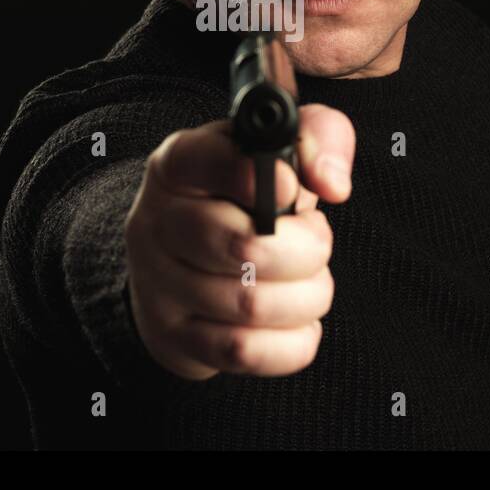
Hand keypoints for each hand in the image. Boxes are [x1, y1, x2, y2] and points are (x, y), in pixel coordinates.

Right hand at [123, 103, 354, 379]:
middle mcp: (157, 222)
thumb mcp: (282, 148)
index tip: (293, 188)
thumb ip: (319, 136)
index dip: (256, 178)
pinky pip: (244, 352)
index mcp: (178, 164)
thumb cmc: (248, 196)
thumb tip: (332, 183)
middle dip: (308, 248)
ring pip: (250, 306)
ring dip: (308, 295)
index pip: (203, 160)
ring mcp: (158, 285)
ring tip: (311, 279)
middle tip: (317, 240)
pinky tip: (298, 318)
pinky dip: (293, 339)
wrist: (191, 258)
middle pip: (243, 246)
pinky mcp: (173, 337)